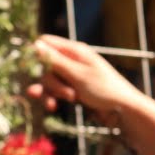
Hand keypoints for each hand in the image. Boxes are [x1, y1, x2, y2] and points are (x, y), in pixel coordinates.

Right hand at [27, 34, 142, 114]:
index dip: (36, 53)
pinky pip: (54, 92)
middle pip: (45, 65)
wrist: (123, 111)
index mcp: (74, 51)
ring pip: (49, 80)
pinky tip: (53, 107)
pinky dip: (53, 98)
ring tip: (61, 103)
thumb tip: (34, 43)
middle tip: (68, 93)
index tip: (31, 68)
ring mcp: (71, 76)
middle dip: (50, 81)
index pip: (46, 42)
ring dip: (52, 91)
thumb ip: (55, 60)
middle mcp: (71, 61)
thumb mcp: (77, 74)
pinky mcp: (72, 90)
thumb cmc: (105, 89)